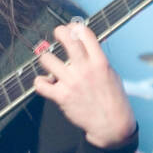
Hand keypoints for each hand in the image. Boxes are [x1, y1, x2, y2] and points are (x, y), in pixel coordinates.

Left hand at [33, 20, 135, 148]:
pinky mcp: (62, 97)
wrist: (111, 125)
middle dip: (59, 32)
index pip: (84, 33)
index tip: (72, 28)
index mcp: (100, 62)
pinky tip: (46, 83)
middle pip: (67, 39)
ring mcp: (72, 83)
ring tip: (50, 63)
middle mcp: (85, 70)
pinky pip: (40, 84)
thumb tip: (86, 45)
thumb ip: (97, 59)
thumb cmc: (113, 99)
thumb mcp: (111, 74)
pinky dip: (40, 82)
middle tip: (58, 34)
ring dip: (46, 59)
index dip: (75, 27)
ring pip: (47, 59)